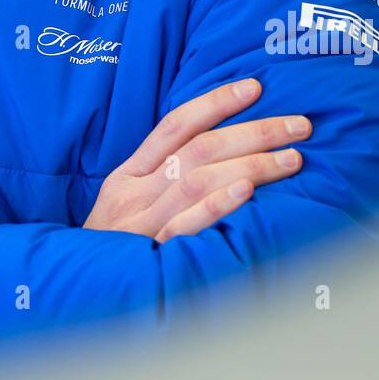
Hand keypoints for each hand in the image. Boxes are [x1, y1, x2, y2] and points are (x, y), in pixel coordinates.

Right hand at [83, 79, 310, 243]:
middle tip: (298, 125)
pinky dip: (217, 205)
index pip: (175, 125)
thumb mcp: (123, 202)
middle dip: (253, 132)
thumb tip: (219, 147)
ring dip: (251, 164)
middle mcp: (134, 193)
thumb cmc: (111, 247)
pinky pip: (186, 225)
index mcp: (128, 174)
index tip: (256, 87)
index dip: (215, 102)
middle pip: (198, 149)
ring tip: (292, 158)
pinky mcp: (154, 257)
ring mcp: (143, 225)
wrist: (79, 293)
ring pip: (198, 180)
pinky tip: (247, 191)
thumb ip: (160, 175)